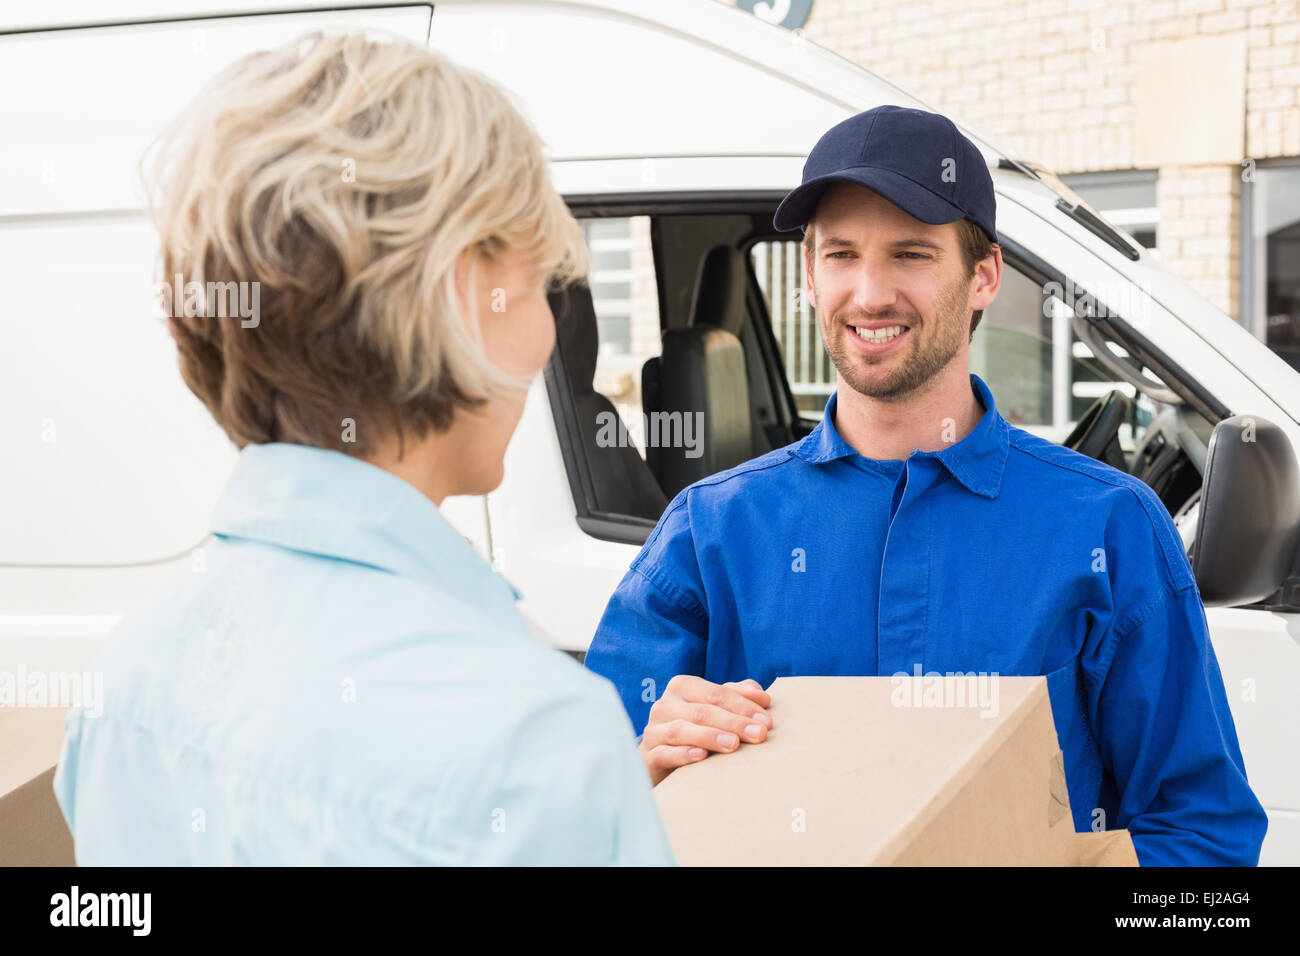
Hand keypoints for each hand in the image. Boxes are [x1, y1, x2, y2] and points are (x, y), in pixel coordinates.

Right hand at [639, 675, 771, 786]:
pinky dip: (682, 754)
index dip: (743, 705)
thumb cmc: (695, 727)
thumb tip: (762, 696)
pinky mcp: (649, 754)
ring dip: (710, 736)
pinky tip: (701, 757)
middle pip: (702, 711)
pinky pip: (664, 753)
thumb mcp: (715, 708)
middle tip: (759, 734)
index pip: (715, 693)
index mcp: (682, 686)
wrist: (662, 756)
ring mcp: (654, 730)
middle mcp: (664, 705)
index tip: (767, 721)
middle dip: (733, 722)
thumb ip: (737, 696)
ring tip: (734, 745)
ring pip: (681, 730)